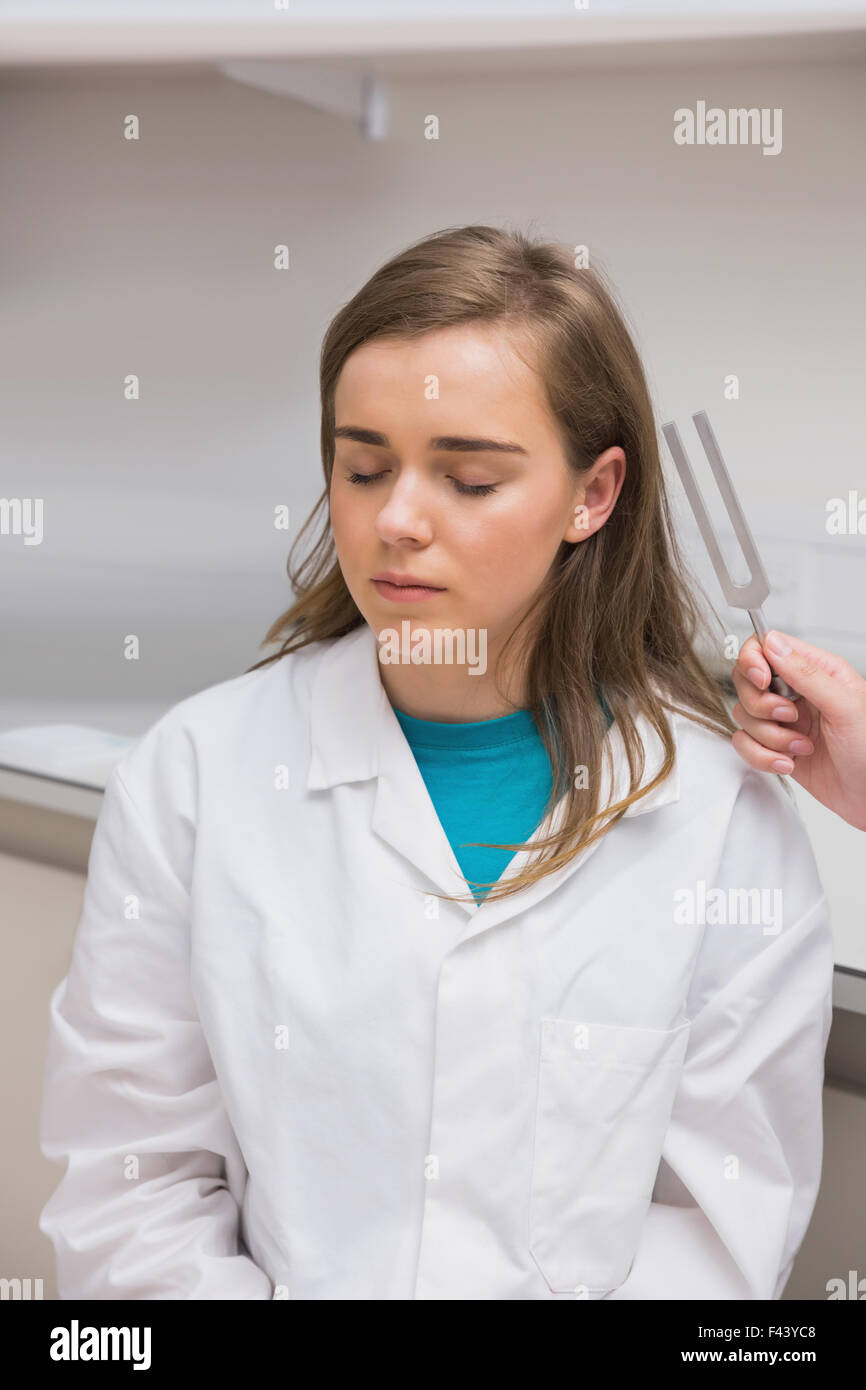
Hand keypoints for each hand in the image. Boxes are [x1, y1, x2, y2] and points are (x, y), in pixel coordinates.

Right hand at [731, 630, 865, 831]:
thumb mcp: (845, 706)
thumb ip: (807, 673)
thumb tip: (773, 644)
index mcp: (817, 671)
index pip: (766, 647)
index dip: (754, 662)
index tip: (762, 681)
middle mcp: (796, 693)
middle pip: (747, 682)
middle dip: (761, 706)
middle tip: (790, 718)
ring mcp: (784, 721)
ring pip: (744, 716)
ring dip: (769, 737)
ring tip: (801, 747)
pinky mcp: (774, 747)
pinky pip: (745, 744)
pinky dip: (762, 757)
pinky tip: (789, 762)